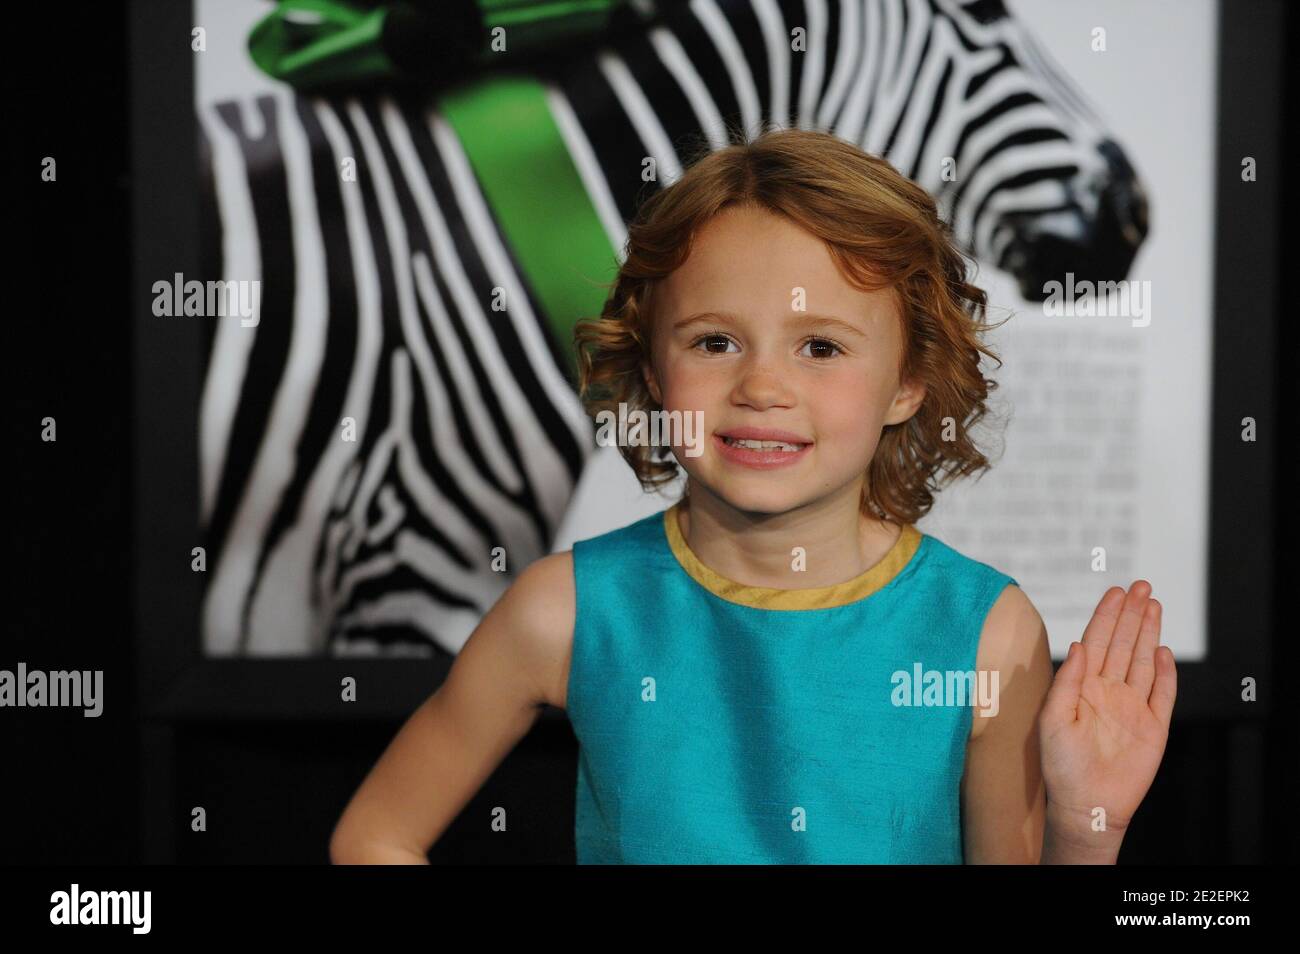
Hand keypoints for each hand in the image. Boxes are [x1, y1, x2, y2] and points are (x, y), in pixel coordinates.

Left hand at [1038, 581, 1176, 844]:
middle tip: (1141, 586)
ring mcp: (1132, 707)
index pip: (1097, 642)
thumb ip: (1066, 681)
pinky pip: (1162, 695)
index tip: (1116, 591)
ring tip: (1153, 605)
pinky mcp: (1153, 727)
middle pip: (1123, 645)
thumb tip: (1078, 644)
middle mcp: (1108, 691)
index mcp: (1083, 686)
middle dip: (1132, 615)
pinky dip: (1165, 673)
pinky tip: (1163, 650)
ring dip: (1148, 634)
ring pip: (1143, 661)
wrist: (1086, 804)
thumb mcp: (1053, 719)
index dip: (1106, 616)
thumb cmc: (1061, 765)